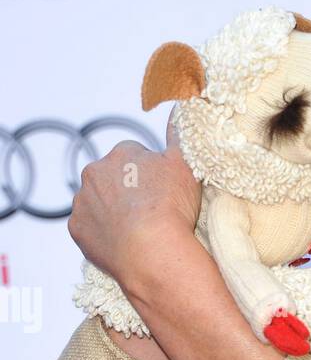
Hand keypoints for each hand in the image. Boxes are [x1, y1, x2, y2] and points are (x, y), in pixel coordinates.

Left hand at [68, 106, 201, 295]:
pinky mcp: (77, 229)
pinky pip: (88, 228)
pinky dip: (101, 233)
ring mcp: (82, 201)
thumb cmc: (170, 206)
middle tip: (149, 211)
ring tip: (135, 230)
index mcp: (120, 153)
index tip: (161, 192)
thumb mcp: (184, 164)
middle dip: (126, 190)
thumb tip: (181, 107)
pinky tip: (121, 242)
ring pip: (97, 202)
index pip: (134, 157)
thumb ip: (179, 134)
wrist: (152, 252)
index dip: (149, 175)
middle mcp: (94, 172)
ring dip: (111, 211)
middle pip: (111, 178)